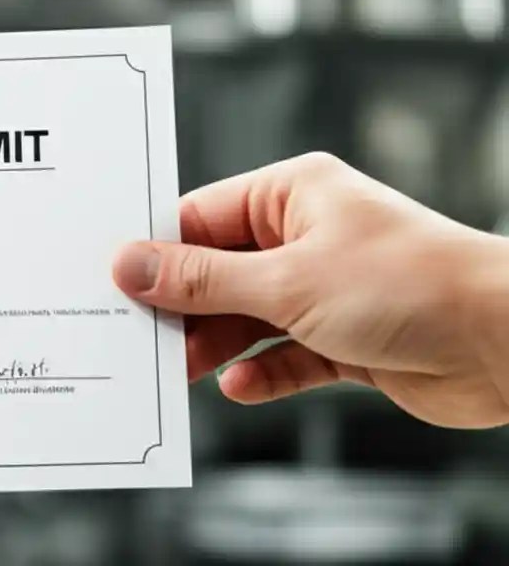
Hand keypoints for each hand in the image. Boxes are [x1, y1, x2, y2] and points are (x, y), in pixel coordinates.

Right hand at [113, 152, 508, 428]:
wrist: (507, 344)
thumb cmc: (413, 285)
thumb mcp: (287, 282)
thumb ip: (202, 279)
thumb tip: (132, 265)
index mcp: (291, 196)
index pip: (200, 218)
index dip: (155, 252)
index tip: (113, 283)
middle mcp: (305, 237)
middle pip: (217, 271)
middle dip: (183, 307)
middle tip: (140, 337)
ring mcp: (325, 289)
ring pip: (245, 317)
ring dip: (215, 345)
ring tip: (181, 370)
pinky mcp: (343, 339)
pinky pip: (283, 355)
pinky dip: (261, 372)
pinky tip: (241, 386)